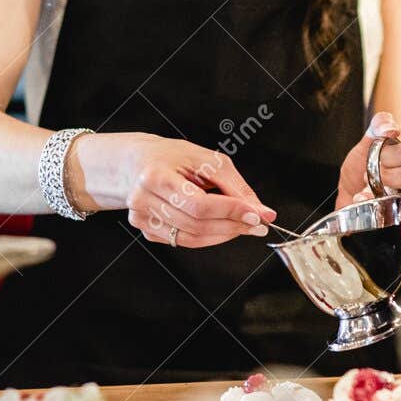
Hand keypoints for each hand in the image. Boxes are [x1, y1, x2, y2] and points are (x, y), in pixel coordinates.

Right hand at [68, 132, 275, 247]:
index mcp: (155, 176)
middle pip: (197, 224)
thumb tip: (263, 213)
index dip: (231, 212)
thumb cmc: (174, 158)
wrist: (138, 163)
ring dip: (224, 234)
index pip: (199, 204)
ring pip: (192, 238)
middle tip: (258, 222)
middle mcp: (143, 200)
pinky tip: (219, 225)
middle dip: (233, 225)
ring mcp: (142, 218)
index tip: (258, 215)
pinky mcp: (146, 230)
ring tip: (243, 224)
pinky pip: (183, 241)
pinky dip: (208, 237)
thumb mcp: (208, 160)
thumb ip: (236, 187)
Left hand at [337, 112, 400, 248]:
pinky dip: (390, 223)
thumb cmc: (363, 179)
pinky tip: (377, 216)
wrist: (352, 212)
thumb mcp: (364, 152)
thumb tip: (389, 126)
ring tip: (369, 199)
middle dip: (388, 176)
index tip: (375, 161)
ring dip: (387, 202)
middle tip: (371, 179)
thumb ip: (376, 133)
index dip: (390, 155)